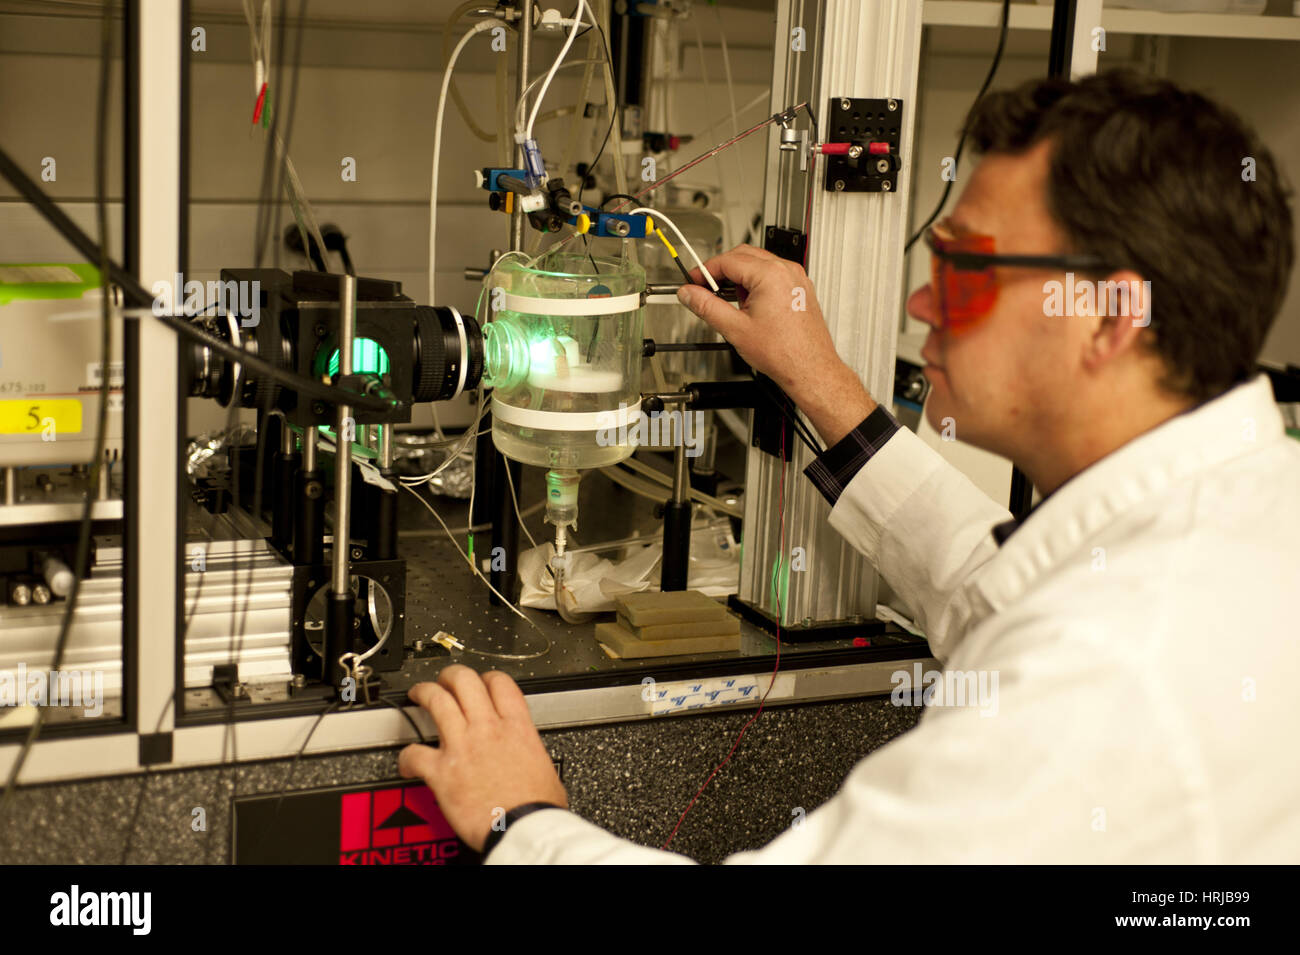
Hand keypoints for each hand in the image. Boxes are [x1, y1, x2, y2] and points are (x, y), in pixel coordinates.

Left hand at [399, 665, 567, 852]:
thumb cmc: (538, 807)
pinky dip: (406, 757)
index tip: (481, 683)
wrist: (524, 828)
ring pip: (437, 701)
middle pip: (464, 681)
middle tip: (444, 682)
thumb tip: (528, 760)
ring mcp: (463, 746)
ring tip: (418, 696)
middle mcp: (488, 729)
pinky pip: (414, 752)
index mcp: (517, 727)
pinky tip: (407, 763)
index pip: (499, 682)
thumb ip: (530, 753)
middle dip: (450, 676)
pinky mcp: (442, 771)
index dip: (486, 677)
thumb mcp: (545, 765)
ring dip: (424, 694)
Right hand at [676, 244, 875, 445]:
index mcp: (771, 275)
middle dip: (721, 271)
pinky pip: (773, 274)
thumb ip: (706, 307)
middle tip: (706, 289)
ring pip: (758, 263)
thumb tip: (689, 294)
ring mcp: (796, 278)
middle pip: (743, 255)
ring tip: (733, 305)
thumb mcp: (735, 329)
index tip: (693, 281)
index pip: (728, 260)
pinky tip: (750, 306)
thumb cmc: (784, 353)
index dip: (705, 271)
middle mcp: (787, 271)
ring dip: (739, 277)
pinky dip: (756, 283)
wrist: (810, 369)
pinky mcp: (800, 288)